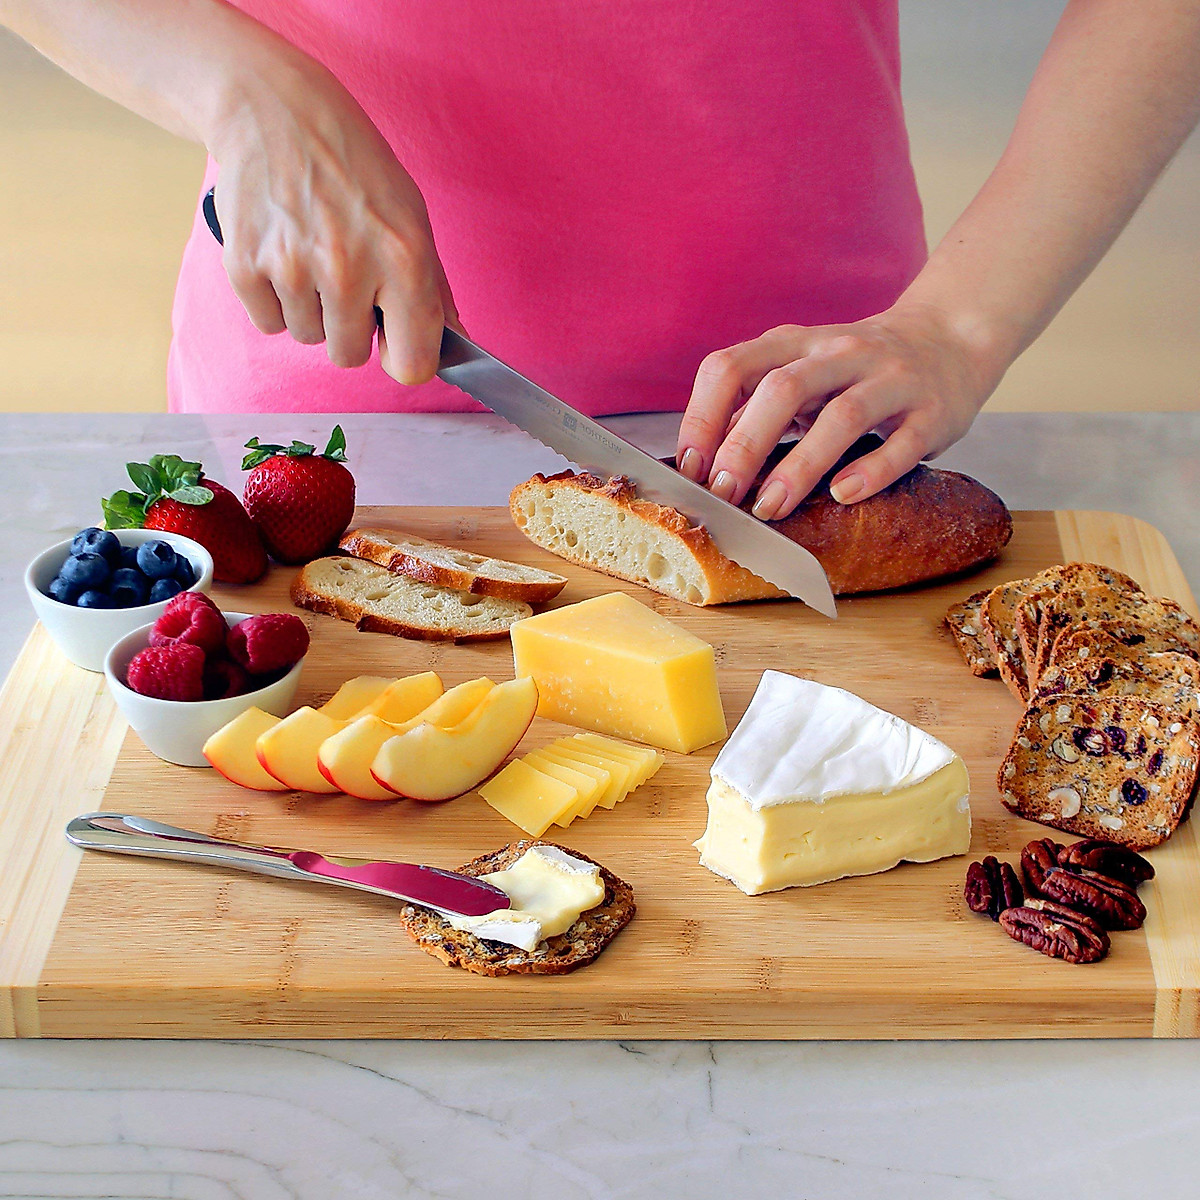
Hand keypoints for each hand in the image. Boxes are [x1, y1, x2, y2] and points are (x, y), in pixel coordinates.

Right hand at [210, 60, 460, 383]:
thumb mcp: (413, 218)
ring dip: (312, 309)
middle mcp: (348, 268)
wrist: (277, 112)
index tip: (394, 340)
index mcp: (404, 260)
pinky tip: (283, 253)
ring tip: (312, 253)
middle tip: (346, 276)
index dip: (403, 356)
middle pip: (350, 356)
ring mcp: (293, 268)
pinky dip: (275, 299)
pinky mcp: (245, 265)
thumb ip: (435, 291)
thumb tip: (458, 348)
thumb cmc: (355, 169)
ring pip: (308, 337)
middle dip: (350, 326)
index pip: (412, 366)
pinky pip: (268, 323)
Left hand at [675, 303, 1000, 518]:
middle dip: (745, 445)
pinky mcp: (932, 411)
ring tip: (771, 508)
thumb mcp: (800, 371)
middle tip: (724, 494)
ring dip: (799, 466)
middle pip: (782, 389)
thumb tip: (699, 460)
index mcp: (795, 343)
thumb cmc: (855, 370)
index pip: (731, 367)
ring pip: (840, 416)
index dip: (703, 417)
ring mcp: (890, 379)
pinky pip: (901, 443)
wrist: (950, 338)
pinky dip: (870, 471)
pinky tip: (842, 495)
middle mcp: (840, 352)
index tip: (691, 468)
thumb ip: (753, 405)